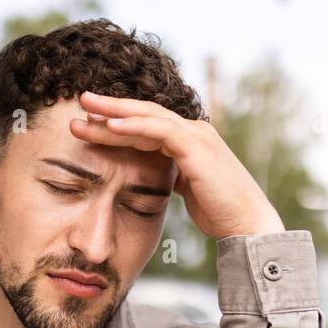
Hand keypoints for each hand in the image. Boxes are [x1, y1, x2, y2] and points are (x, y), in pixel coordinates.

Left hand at [71, 91, 284, 239]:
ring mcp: (196, 136)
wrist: (247, 225)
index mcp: (188, 140)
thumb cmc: (219, 212)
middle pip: (143, 114)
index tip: (88, 122)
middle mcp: (192, 131)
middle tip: (79, 101)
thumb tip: (150, 177)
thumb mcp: (185, 189)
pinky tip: (111, 125)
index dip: (116, 122)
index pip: (146, 124)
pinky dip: (134, 126)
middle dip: (110, 108)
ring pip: (148, 116)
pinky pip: (160, 130)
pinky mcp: (197, 147)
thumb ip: (170, 175)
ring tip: (85, 107)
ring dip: (114, 111)